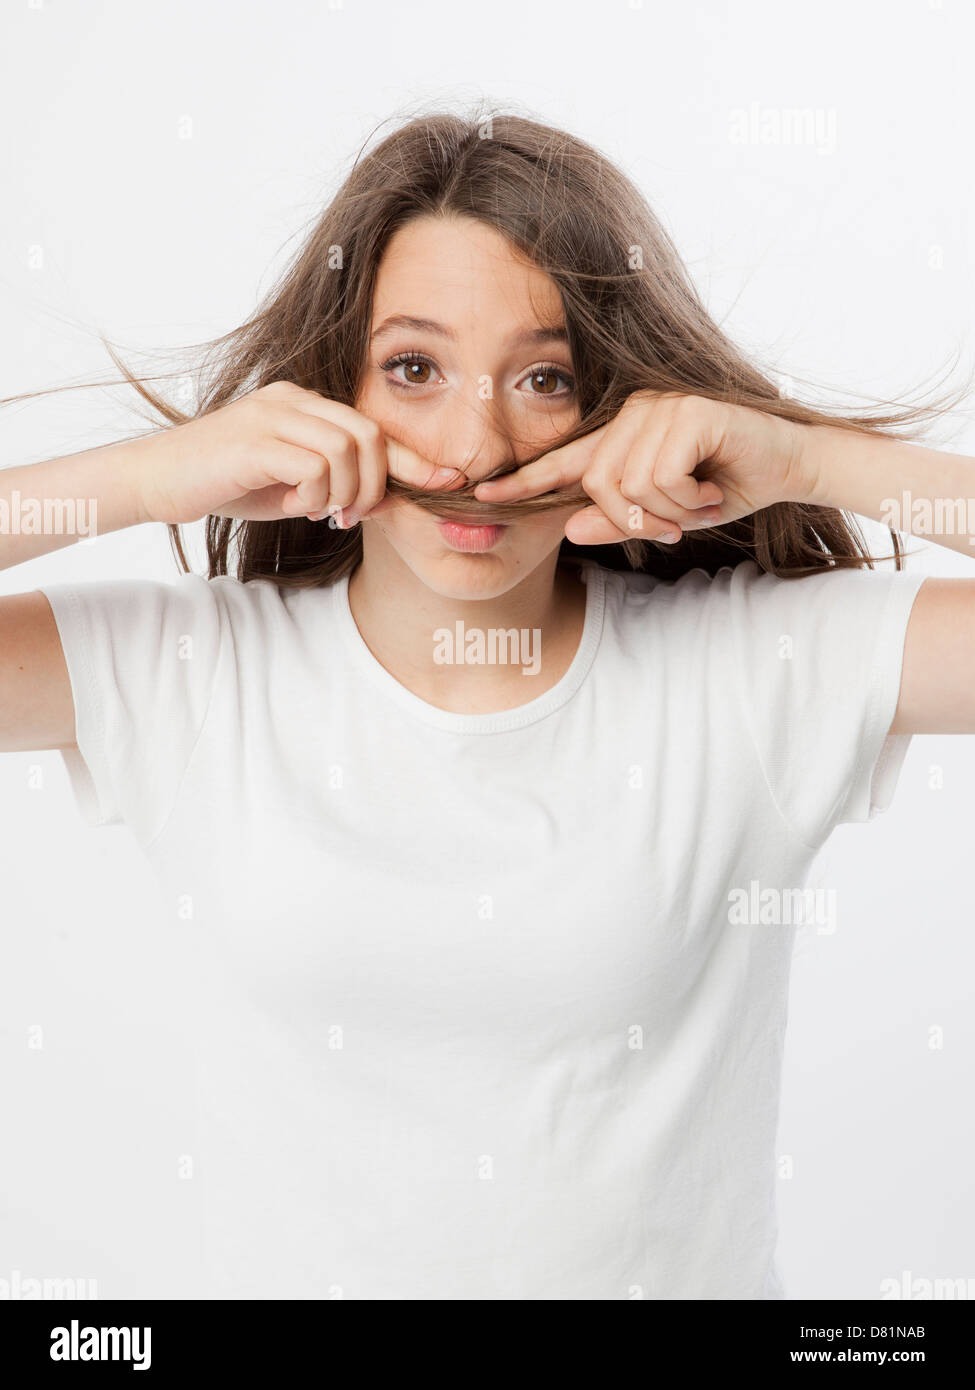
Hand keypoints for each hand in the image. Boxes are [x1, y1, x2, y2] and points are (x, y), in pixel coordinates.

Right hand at [132, 380, 465, 526]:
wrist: (158, 481)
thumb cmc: (225, 484)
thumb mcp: (292, 489)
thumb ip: (336, 488)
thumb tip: (388, 501)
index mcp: (304, 405)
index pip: (372, 428)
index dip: (412, 458)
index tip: (447, 482)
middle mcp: (292, 400)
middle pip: (369, 434)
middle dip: (374, 483)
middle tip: (351, 515)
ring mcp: (273, 415)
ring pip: (347, 449)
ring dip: (343, 493)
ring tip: (317, 512)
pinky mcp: (255, 439)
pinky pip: (314, 466)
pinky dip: (313, 494)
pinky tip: (292, 505)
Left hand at [473, 391, 811, 544]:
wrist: (790, 466)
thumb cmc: (727, 486)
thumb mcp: (667, 516)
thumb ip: (619, 521)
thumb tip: (570, 529)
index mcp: (623, 437)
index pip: (566, 462)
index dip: (526, 479)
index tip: (484, 493)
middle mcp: (635, 413)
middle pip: (598, 485)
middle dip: (638, 521)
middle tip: (679, 524)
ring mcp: (661, 407)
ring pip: (629, 485)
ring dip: (668, 513)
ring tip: (700, 502)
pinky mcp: (688, 412)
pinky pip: (660, 477)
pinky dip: (686, 499)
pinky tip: (711, 488)